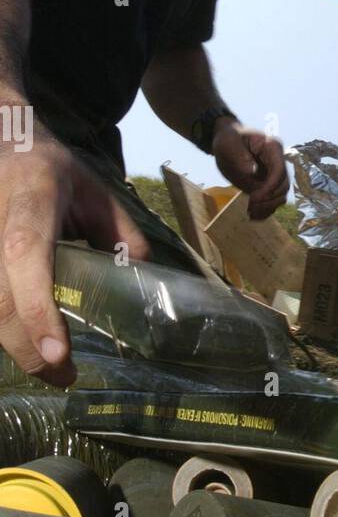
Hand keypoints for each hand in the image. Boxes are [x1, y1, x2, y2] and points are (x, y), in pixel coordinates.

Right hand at [0, 137, 150, 386]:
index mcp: (31, 203)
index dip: (38, 309)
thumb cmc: (51, 169)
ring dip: (16, 344)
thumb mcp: (95, 191)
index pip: (26, 258)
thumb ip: (120, 233)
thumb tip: (145, 274)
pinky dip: (6, 326)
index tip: (58, 353)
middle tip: (63, 376)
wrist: (3, 140)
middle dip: (29, 347)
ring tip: (52, 368)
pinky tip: (29, 341)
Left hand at [212, 122, 288, 219]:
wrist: (227, 142)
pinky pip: (272, 201)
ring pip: (280, 196)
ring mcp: (273, 175)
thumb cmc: (229, 139)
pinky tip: (253, 216)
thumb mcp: (229, 144)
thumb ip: (240, 156)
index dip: (270, 186)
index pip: (279, 170)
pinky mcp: (267, 185)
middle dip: (269, 199)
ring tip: (250, 212)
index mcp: (272, 148)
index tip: (254, 197)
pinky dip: (265, 211)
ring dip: (268, 207)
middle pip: (283, 186)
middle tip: (250, 205)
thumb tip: (251, 171)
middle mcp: (277, 162)